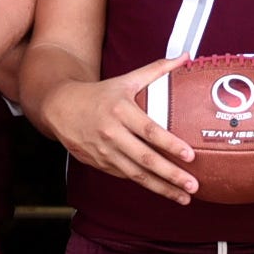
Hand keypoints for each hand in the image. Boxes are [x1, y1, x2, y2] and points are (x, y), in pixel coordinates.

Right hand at [44, 58, 193, 202]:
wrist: (61, 108)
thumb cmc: (100, 94)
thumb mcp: (127, 79)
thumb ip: (157, 70)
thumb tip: (186, 56)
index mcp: (121, 111)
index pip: (149, 131)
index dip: (170, 144)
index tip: (190, 155)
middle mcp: (112, 134)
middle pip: (145, 159)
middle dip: (171, 174)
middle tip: (193, 185)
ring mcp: (105, 152)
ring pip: (136, 175)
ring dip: (161, 188)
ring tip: (184, 197)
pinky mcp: (100, 164)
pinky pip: (126, 176)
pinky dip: (145, 184)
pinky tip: (163, 190)